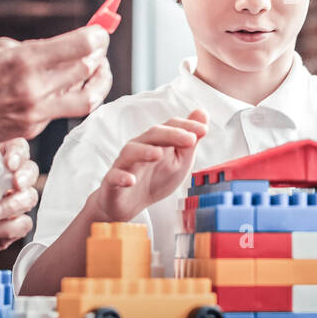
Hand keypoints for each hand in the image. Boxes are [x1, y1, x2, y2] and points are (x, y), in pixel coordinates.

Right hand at [0, 25, 112, 146]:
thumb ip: (33, 49)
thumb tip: (62, 49)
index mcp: (24, 62)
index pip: (81, 47)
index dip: (97, 36)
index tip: (99, 31)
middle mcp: (34, 90)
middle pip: (88, 71)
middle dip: (98, 55)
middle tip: (98, 47)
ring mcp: (34, 114)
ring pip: (86, 99)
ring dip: (97, 82)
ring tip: (96, 70)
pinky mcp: (30, 130)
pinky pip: (61, 111)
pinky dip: (68, 96)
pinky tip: (62, 85)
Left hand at [0, 138, 40, 280]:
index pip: (8, 150)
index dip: (16, 152)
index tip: (11, 164)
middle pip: (27, 172)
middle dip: (25, 177)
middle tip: (15, 186)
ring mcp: (3, 208)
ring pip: (28, 198)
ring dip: (11, 206)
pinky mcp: (7, 231)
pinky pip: (22, 225)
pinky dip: (7, 228)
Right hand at [93, 111, 208, 222]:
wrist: (129, 205)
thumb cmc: (155, 179)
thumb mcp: (179, 161)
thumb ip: (189, 140)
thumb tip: (202, 113)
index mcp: (156, 142)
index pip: (170, 126)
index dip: (186, 126)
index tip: (203, 129)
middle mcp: (139, 148)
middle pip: (152, 135)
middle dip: (171, 135)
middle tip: (190, 140)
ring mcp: (125, 164)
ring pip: (131, 152)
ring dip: (144, 151)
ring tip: (158, 154)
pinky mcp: (112, 182)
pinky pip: (114, 176)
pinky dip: (121, 177)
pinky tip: (130, 181)